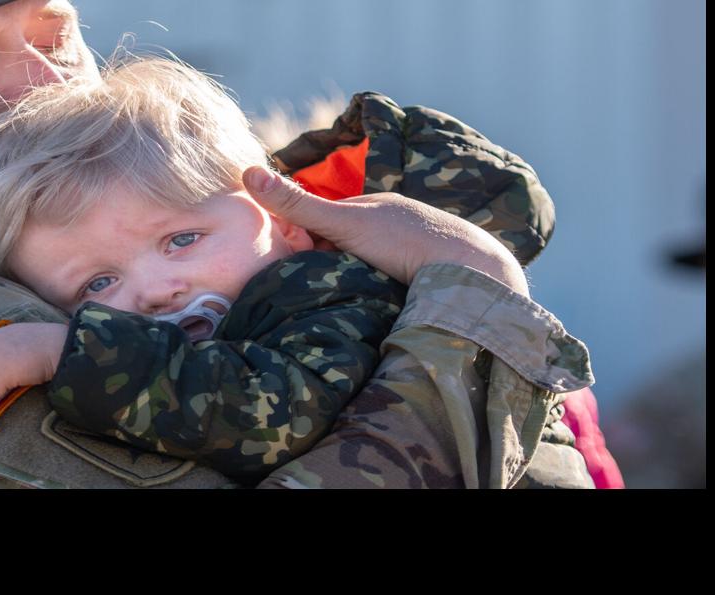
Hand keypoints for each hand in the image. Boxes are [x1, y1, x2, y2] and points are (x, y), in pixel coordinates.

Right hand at [242, 167, 528, 295]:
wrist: (468, 269)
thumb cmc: (403, 241)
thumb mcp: (342, 224)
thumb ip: (297, 205)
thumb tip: (246, 170)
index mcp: (376, 206)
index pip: (330, 221)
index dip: (308, 241)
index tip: (292, 268)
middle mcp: (400, 220)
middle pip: (355, 240)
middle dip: (336, 258)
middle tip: (317, 290)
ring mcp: (421, 245)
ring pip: (380, 260)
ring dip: (363, 275)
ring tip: (348, 301)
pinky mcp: (437, 272)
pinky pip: (403, 277)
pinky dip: (389, 286)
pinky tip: (383, 304)